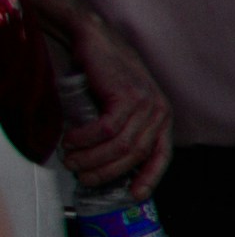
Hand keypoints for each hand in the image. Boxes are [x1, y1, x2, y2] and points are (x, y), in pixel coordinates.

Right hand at [50, 17, 167, 196]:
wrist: (97, 41)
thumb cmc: (105, 76)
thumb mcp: (122, 107)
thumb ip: (123, 131)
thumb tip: (106, 165)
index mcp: (162, 118)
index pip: (161, 156)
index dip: (148, 178)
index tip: (134, 195)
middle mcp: (159, 112)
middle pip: (134, 155)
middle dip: (105, 171)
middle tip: (82, 176)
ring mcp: (146, 103)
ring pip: (120, 145)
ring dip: (91, 158)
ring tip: (71, 159)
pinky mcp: (127, 95)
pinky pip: (106, 129)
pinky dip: (86, 139)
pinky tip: (71, 140)